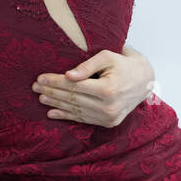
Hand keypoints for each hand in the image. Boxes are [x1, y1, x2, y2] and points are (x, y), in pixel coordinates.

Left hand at [32, 49, 154, 126]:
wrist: (146, 81)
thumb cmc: (124, 64)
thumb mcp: (108, 57)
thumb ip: (88, 65)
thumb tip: (68, 75)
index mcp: (108, 89)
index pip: (74, 86)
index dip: (55, 82)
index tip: (40, 78)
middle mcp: (109, 106)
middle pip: (73, 98)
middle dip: (52, 92)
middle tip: (35, 88)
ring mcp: (109, 117)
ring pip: (76, 110)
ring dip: (56, 104)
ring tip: (41, 98)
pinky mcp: (109, 123)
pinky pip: (83, 119)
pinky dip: (66, 116)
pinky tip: (52, 113)